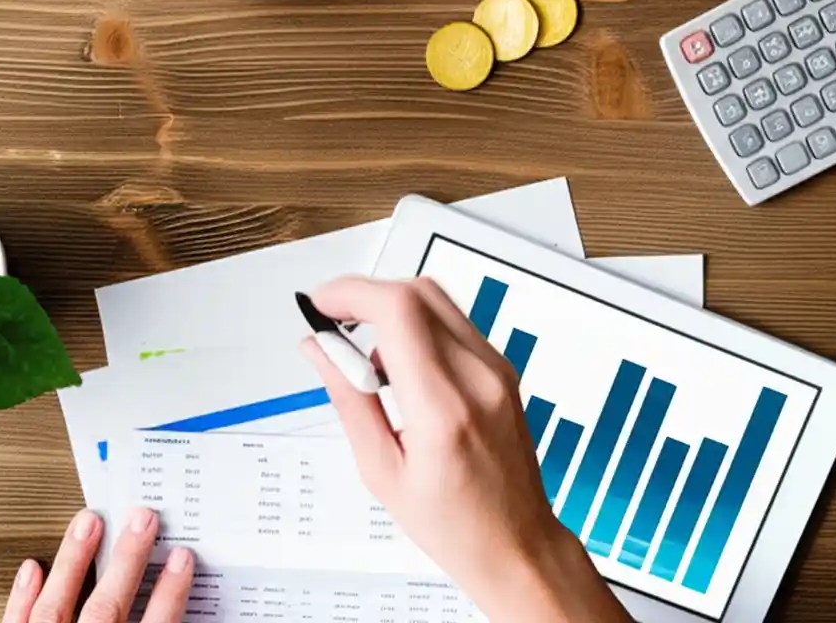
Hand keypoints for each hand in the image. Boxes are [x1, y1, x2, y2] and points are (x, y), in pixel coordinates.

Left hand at [2, 508, 193, 622]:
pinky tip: (31, 568)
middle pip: (107, 607)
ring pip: (56, 607)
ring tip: (86, 523)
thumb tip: (193, 615)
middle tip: (141, 520)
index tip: (181, 560)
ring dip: (73, 562)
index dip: (170, 592)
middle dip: (127, 560)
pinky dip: (22, 596)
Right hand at [302, 277, 629, 622]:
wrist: (516, 543)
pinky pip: (453, 324)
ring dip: (391, 311)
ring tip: (368, 360)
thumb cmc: (457, 525)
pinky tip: (400, 370)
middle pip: (417, 292)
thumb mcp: (382, 471)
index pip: (397, 311)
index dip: (350, 294)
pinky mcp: (502, 370)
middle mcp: (478, 379)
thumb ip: (349, 400)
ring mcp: (496, 371)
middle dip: (365, 297)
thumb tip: (320, 351)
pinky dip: (416, 328)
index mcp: (444, 409)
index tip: (322, 306)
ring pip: (436, 300)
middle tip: (335, 326)